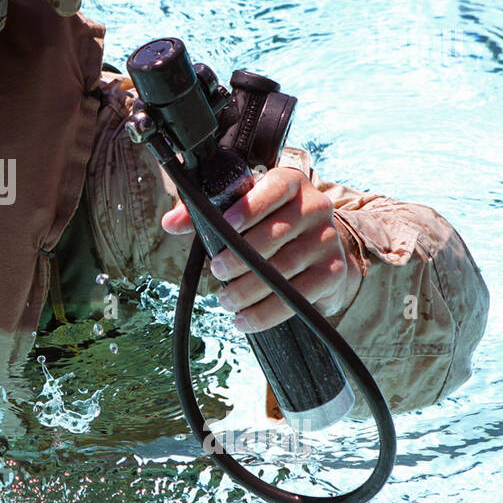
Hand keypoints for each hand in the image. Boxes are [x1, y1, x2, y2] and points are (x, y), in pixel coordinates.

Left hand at [160, 167, 358, 331]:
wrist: (322, 249)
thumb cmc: (270, 225)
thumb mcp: (242, 211)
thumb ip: (204, 213)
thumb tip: (170, 222)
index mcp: (290, 183)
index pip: (275, 188)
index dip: (250, 206)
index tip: (225, 225)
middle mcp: (315, 207)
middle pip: (276, 234)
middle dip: (241, 256)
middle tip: (217, 272)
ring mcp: (326, 239)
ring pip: (284, 267)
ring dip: (249, 288)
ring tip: (225, 300)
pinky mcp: (332, 271)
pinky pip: (298, 296)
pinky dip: (267, 312)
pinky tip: (245, 319)